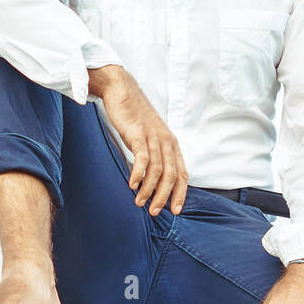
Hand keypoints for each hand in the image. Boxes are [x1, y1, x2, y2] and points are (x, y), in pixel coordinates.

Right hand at [88, 64, 187, 215]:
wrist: (121, 91)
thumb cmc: (133, 116)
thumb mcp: (148, 137)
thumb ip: (153, 154)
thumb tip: (149, 178)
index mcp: (171, 144)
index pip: (182, 173)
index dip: (181, 193)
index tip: (176, 210)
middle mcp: (166, 141)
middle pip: (171, 175)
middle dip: (164, 197)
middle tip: (155, 212)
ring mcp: (153, 137)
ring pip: (157, 170)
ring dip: (149, 189)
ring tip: (140, 203)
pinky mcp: (138, 133)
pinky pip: (142, 158)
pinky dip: (139, 174)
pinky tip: (133, 185)